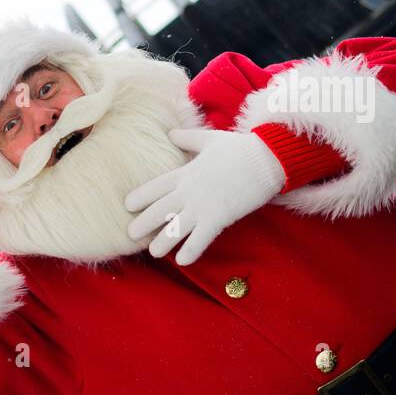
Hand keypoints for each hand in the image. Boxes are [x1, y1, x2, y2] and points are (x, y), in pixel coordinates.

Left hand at [123, 128, 284, 265]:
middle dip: (143, 224)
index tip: (127, 205)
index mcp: (185, 172)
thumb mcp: (210, 139)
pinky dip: (191, 250)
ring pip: (175, 228)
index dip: (140, 196)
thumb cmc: (241, 148)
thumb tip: (171, 132)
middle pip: (159, 210)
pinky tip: (182, 262)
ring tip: (154, 253)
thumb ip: (188, 138)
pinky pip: (200, 238)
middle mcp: (189, 191)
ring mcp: (202, 206)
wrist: (268, 158)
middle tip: (130, 235)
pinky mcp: (219, 217)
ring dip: (163, 242)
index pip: (155, 186)